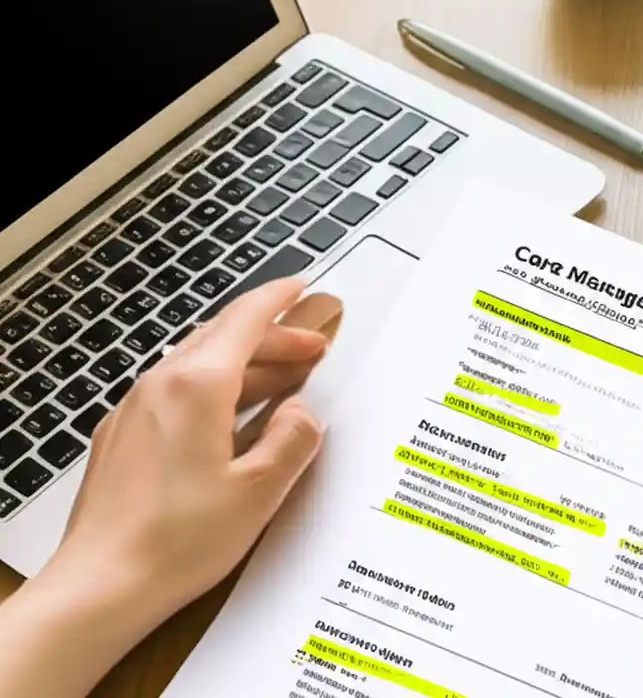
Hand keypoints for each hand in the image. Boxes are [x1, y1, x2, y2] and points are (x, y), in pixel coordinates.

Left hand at [0, 279, 335, 697]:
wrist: (102, 584)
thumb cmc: (175, 541)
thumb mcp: (261, 490)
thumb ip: (293, 440)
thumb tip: (303, 414)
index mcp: (196, 387)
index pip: (244, 320)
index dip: (278, 300)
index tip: (300, 287)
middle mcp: (159, 388)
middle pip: (221, 340)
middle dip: (271, 337)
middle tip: (311, 346)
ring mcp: (135, 412)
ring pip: (198, 367)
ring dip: (245, 368)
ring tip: (283, 384)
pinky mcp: (123, 439)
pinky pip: (177, 397)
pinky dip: (215, 394)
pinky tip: (233, 423)